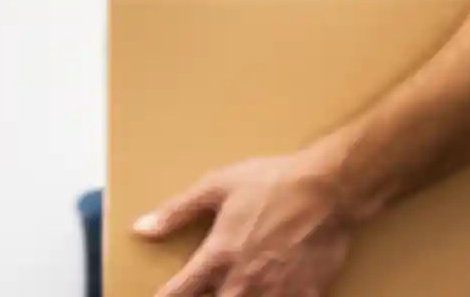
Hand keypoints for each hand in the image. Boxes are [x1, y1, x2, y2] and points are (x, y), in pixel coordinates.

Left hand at [134, 151, 351, 296]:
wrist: (327, 189)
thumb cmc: (271, 183)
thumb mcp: (216, 187)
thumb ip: (176, 212)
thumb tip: (141, 229)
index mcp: (217, 257)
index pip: (179, 293)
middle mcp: (243, 283)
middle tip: (210, 288)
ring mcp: (275, 294)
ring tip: (240, 287)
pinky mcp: (305, 296)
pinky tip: (272, 290)